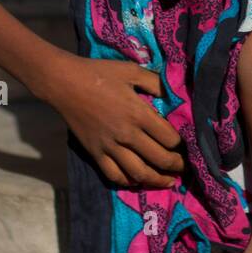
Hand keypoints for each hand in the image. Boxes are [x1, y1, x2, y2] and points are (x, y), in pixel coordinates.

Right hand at [35, 50, 184, 188]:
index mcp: (138, 113)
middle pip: (158, 158)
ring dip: (157, 180)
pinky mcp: (95, 153)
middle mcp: (126, 134)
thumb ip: (155, 82)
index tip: (187, 146)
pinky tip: (138, 180)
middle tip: (184, 167)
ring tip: (168, 181)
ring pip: (138, 173)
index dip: (181, 145)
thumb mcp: (131, 70)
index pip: (169, 138)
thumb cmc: (99, 73)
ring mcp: (109, 146)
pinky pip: (114, 175)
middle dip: (176, 165)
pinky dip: (129, 182)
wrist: (64, 83)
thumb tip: (175, 94)